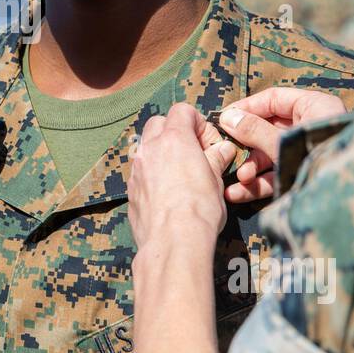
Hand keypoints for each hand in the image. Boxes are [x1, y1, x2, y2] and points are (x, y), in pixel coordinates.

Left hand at [128, 102, 237, 259]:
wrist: (173, 241)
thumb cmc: (199, 209)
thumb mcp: (216, 179)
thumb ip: (216, 158)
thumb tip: (223, 150)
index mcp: (174, 139)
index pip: (182, 110)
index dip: (198, 123)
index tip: (209, 144)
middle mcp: (150, 149)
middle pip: (159, 123)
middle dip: (176, 132)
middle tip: (194, 153)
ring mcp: (137, 169)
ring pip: (146, 147)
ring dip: (162, 152)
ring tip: (181, 173)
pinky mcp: (130, 190)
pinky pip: (140, 171)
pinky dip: (152, 173)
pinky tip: (167, 192)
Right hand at [217, 87, 344, 202]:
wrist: (348, 198)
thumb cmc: (318, 158)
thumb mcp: (282, 142)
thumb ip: (254, 130)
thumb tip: (227, 118)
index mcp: (314, 107)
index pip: (273, 99)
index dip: (247, 108)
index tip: (223, 119)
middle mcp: (312, 127)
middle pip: (269, 129)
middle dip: (247, 146)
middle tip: (227, 153)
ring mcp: (309, 152)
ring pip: (272, 154)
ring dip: (252, 168)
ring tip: (239, 179)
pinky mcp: (306, 175)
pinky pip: (279, 173)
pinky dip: (260, 183)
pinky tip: (239, 193)